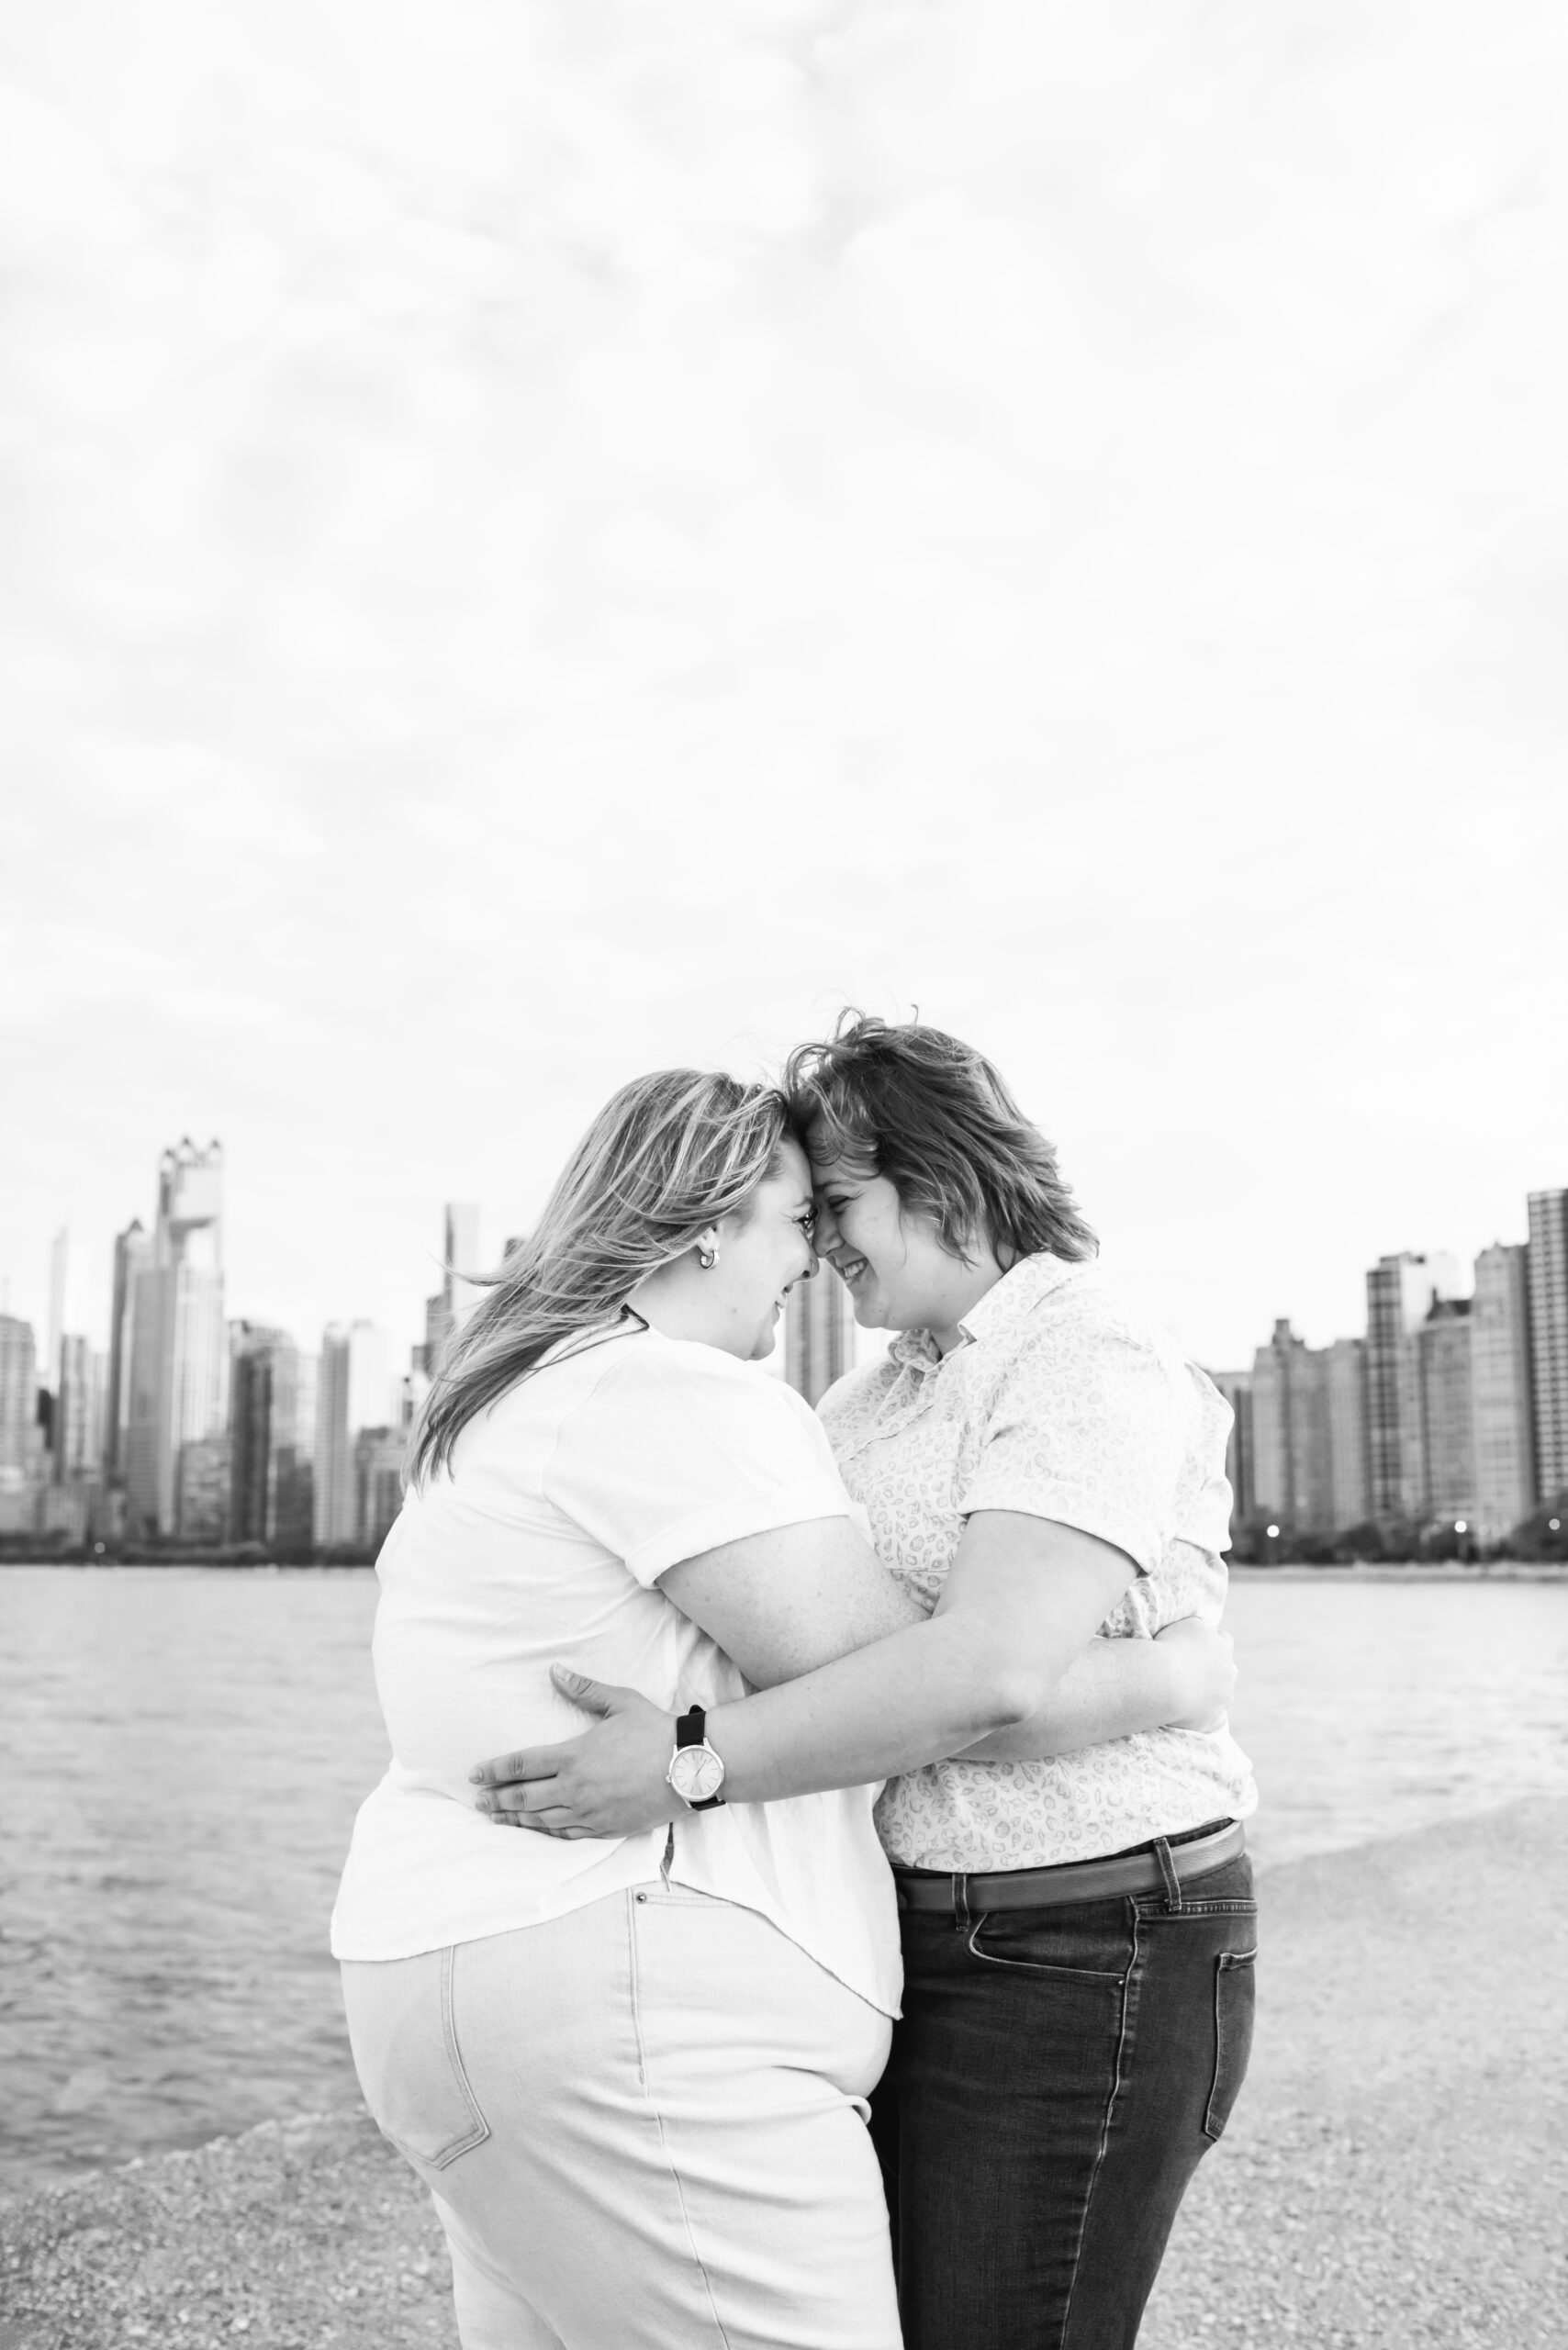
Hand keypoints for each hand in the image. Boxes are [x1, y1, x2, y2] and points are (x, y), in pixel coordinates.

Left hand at [469, 1669, 680, 1838]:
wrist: (689, 1767)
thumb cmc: (655, 1731)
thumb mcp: (620, 1702)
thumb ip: (584, 1689)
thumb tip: (555, 1671)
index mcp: (574, 1755)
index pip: (520, 1765)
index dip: (493, 1770)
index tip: (474, 1775)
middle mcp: (576, 1788)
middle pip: (523, 1798)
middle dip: (496, 1799)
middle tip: (478, 1801)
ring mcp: (590, 1812)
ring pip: (541, 1820)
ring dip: (515, 1819)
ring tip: (497, 1818)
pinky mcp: (605, 1828)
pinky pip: (567, 1834)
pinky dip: (545, 1832)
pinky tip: (536, 1829)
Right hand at [1154, 1617, 1234, 1731]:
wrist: (1164, 1680)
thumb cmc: (1172, 1647)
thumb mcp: (1187, 1624)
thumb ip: (1200, 1627)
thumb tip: (1206, 1628)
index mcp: (1223, 1648)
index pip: (1224, 1640)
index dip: (1212, 1640)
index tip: (1197, 1643)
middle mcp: (1228, 1674)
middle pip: (1227, 1670)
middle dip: (1215, 1669)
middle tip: (1193, 1669)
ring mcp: (1222, 1699)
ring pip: (1225, 1697)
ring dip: (1214, 1694)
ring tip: (1194, 1692)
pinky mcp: (1211, 1720)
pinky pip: (1216, 1720)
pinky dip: (1209, 1717)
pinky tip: (1197, 1714)